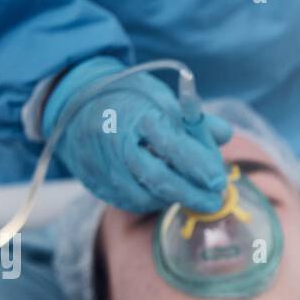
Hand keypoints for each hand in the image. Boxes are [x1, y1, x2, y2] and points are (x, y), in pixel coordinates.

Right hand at [44, 56, 232, 213]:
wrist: (74, 103)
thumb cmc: (127, 99)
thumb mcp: (159, 97)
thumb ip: (192, 120)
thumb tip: (225, 134)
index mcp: (135, 114)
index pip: (172, 144)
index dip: (198, 165)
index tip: (218, 180)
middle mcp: (115, 142)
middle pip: (158, 178)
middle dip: (191, 194)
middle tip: (214, 202)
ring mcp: (102, 165)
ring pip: (143, 196)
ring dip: (172, 200)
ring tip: (193, 197)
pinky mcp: (94, 182)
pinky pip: (127, 201)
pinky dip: (151, 202)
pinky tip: (166, 196)